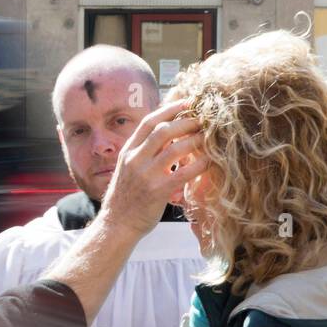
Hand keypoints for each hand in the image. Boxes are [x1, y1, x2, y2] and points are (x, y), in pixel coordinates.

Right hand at [98, 99, 208, 239]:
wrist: (116, 224)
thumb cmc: (127, 196)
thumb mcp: (129, 168)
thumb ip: (145, 151)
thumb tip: (168, 134)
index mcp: (128, 151)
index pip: (149, 121)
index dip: (170, 109)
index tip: (188, 102)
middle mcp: (134, 159)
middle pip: (163, 130)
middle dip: (186, 121)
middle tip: (204, 119)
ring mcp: (145, 175)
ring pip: (174, 149)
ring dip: (195, 140)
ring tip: (210, 138)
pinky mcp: (157, 191)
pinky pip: (183, 173)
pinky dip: (199, 165)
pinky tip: (210, 161)